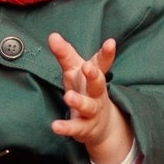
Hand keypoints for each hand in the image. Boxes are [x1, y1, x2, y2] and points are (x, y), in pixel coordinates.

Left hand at [46, 32, 132, 163]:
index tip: (111, 42)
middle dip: (94, 76)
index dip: (106, 53)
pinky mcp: (84, 127)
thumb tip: (53, 35)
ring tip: (69, 97)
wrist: (102, 126)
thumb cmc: (85, 89)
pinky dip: (66, 127)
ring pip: (88, 107)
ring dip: (79, 102)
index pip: (101, 63)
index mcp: (94, 77)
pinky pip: (76, 127)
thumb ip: (64, 53)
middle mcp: (96, 94)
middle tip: (88, 68)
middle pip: (98, 84)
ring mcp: (92, 111)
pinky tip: (55, 126)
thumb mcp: (75, 70)